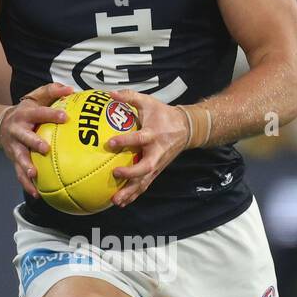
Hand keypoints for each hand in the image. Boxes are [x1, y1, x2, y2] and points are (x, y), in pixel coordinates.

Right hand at [0, 83, 73, 197]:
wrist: (0, 124)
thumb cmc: (27, 111)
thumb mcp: (36, 97)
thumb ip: (52, 91)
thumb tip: (71, 90)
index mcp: (26, 114)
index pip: (40, 113)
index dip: (51, 114)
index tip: (65, 117)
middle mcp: (17, 131)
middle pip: (25, 137)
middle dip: (34, 143)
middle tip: (45, 149)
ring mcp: (14, 147)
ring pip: (19, 158)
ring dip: (26, 167)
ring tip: (34, 176)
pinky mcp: (13, 159)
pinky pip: (19, 174)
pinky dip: (27, 184)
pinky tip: (37, 194)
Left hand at [105, 90, 188, 206]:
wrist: (186, 129)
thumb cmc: (163, 114)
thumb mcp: (148, 102)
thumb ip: (129, 97)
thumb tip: (110, 93)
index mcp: (153, 135)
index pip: (139, 139)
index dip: (126, 141)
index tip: (110, 143)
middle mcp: (156, 152)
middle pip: (146, 167)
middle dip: (131, 173)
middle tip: (115, 174)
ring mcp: (157, 165)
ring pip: (144, 182)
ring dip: (131, 192)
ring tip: (116, 201)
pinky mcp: (156, 172)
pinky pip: (144, 185)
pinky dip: (133, 195)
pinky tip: (121, 203)